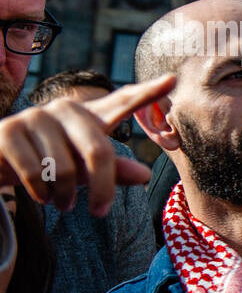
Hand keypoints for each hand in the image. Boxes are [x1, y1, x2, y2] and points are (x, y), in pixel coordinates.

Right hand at [0, 75, 174, 215]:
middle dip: (101, 189)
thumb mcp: (84, 171)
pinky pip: (35, 172)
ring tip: (61, 202)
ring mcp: (36, 117)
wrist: (0, 164)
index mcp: (90, 116)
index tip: (173, 80)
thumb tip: (143, 175)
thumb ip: (113, 172)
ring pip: (64, 168)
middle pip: (99, 151)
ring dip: (64, 195)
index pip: (123, 101)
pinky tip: (41, 196)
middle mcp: (65, 110)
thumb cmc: (50, 166)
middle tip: (99, 212)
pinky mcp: (9, 130)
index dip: (148, 93)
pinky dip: (41, 192)